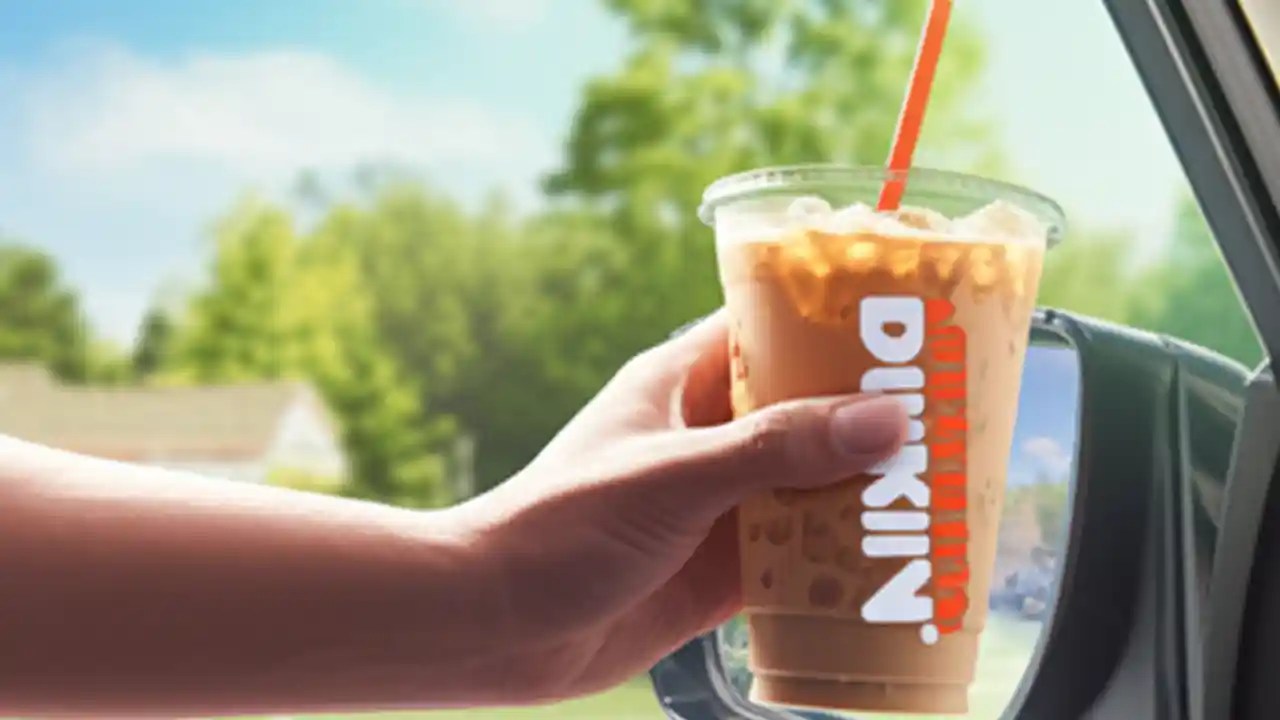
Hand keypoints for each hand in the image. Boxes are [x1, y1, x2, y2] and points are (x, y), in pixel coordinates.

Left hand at [450, 309, 908, 702]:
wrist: (495, 626)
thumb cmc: (558, 527)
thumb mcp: (672, 475)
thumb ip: (774, 449)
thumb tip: (883, 420)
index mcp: (681, 384)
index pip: (769, 328)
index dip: (835, 319)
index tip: (908, 319)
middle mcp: (706, 438)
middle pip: (806, 410)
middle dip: (871, 415)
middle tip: (950, 414)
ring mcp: (717, 506)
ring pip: (811, 486)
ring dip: (864, 493)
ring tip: (941, 489)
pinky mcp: (721, 570)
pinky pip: (798, 556)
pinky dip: (841, 561)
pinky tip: (894, 566)